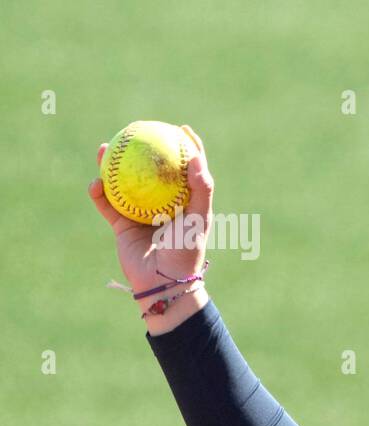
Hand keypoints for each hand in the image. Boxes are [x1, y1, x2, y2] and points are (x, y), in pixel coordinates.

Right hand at [88, 124, 213, 295]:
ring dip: (111, 166)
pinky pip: (107, 205)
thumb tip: (197, 157)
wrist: (164, 282)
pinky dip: (99, 194)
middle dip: (141, 149)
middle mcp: (162, 205)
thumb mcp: (198, 219)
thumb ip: (201, 189)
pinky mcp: (122, 227)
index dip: (187, 147)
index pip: (188, 169)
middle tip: (135, 130)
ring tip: (105, 149)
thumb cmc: (186, 251)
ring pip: (123, 183)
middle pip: (150, 171)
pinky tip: (95, 183)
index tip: (181, 128)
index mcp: (185, 202)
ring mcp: (140, 214)